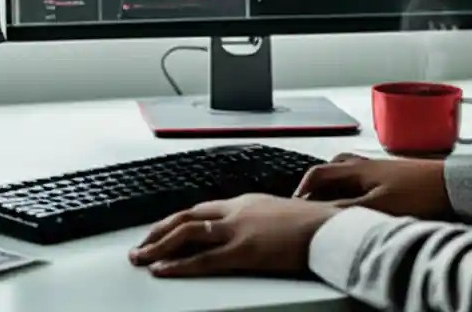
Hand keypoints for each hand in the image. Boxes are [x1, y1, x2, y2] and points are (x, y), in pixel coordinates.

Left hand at [127, 194, 337, 277]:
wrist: (332, 227)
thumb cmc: (315, 224)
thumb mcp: (280, 215)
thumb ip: (260, 221)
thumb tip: (254, 233)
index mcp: (244, 202)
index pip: (200, 210)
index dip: (176, 221)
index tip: (161, 231)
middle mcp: (235, 211)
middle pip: (185, 218)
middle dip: (158, 232)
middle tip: (140, 245)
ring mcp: (237, 230)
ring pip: (186, 234)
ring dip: (158, 246)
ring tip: (140, 258)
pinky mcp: (243, 251)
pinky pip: (202, 260)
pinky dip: (178, 265)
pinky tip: (162, 270)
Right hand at [293, 153, 451, 218]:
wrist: (452, 184)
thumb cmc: (418, 193)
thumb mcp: (378, 206)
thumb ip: (347, 208)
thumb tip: (320, 212)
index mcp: (356, 169)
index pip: (318, 173)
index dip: (303, 188)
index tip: (296, 203)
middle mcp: (363, 163)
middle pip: (329, 168)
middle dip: (315, 184)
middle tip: (310, 202)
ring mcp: (378, 167)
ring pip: (345, 169)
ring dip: (333, 182)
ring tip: (331, 199)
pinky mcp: (391, 174)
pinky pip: (360, 175)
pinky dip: (350, 184)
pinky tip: (359, 197)